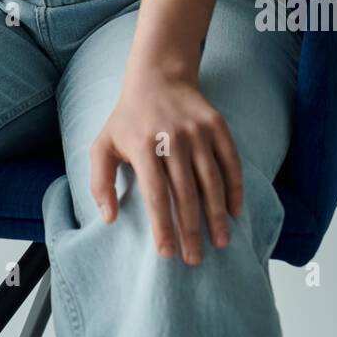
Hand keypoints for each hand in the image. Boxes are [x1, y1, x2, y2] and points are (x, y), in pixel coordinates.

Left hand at [89, 68, 243, 264]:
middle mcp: (171, 138)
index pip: (156, 195)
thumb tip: (108, 218)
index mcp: (142, 146)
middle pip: (186, 193)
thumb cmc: (128, 119)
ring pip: (212, 181)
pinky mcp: (216, 125)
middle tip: (194, 260)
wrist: (158, 77)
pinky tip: (234, 212)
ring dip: (217, 216)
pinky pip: (230, 161)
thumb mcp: (103, 145)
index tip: (168, 254)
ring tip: (220, 243)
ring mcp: (197, 131)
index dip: (163, 227)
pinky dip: (235, 188)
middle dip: (191, 230)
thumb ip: (100, 182)